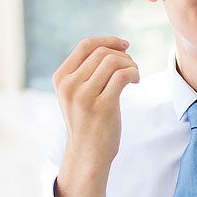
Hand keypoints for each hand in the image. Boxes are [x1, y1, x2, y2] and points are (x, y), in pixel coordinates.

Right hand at [53, 36, 139, 196]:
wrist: (87, 155)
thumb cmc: (87, 123)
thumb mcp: (76, 95)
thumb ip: (85, 73)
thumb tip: (112, 48)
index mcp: (61, 78)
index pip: (86, 46)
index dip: (108, 41)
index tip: (125, 46)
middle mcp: (69, 85)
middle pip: (102, 53)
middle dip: (123, 56)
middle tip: (132, 69)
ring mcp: (84, 96)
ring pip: (113, 61)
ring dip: (130, 64)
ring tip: (135, 76)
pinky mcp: (102, 106)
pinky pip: (122, 75)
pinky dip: (134, 73)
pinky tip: (136, 82)